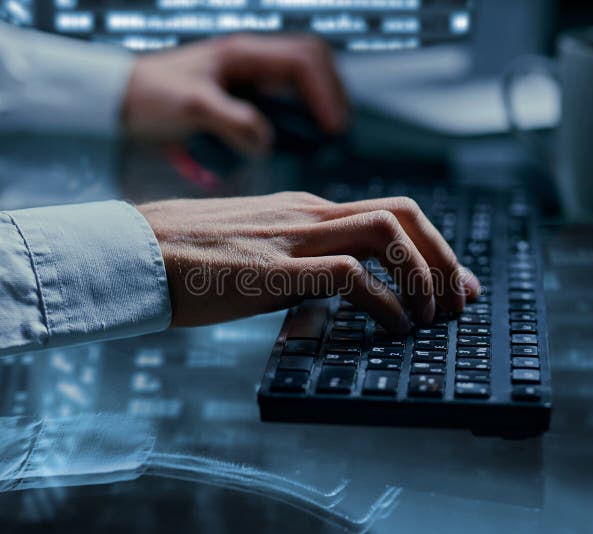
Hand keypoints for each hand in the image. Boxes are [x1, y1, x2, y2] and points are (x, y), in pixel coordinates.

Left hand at [122, 34, 348, 154]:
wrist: (118, 98)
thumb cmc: (149, 96)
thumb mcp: (190, 107)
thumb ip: (232, 122)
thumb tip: (266, 141)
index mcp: (244, 53)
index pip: (303, 61)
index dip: (325, 93)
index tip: (332, 128)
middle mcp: (251, 57)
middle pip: (312, 59)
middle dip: (332, 91)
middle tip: (337, 129)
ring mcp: (248, 72)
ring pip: (302, 74)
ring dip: (319, 99)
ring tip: (326, 132)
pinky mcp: (242, 91)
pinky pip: (285, 93)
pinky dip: (301, 109)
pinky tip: (299, 134)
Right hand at [137, 192, 480, 332]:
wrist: (132, 253)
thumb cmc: (186, 259)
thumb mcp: (254, 250)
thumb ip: (295, 261)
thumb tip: (330, 291)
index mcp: (304, 210)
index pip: (388, 212)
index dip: (431, 245)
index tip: (452, 282)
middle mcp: (308, 214)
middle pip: (402, 213)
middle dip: (443, 255)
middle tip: (459, 298)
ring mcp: (294, 237)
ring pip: (388, 233)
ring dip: (422, 276)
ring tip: (430, 317)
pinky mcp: (277, 269)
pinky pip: (353, 275)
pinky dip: (385, 303)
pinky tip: (391, 330)